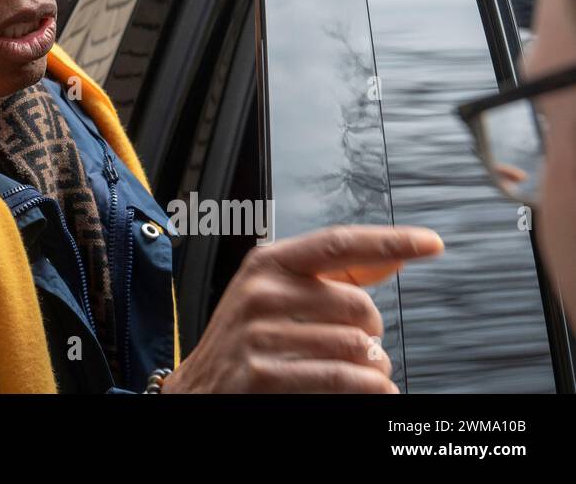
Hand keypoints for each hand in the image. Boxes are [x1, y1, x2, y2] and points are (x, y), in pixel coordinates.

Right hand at [162, 224, 443, 392]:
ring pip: (353, 345)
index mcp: (268, 262)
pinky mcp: (261, 373)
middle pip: (357, 304)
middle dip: (373, 332)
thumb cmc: (247, 339)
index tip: (431, 243)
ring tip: (363, 373)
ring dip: (373, 366)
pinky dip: (366, 387)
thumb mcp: (279, 294)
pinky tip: (372, 389)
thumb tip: (392, 256)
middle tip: (361, 345)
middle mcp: (260, 291)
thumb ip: (333, 275)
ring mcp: (257, 332)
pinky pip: (338, 377)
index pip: (339, 242)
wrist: (200, 388)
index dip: (389, 240)